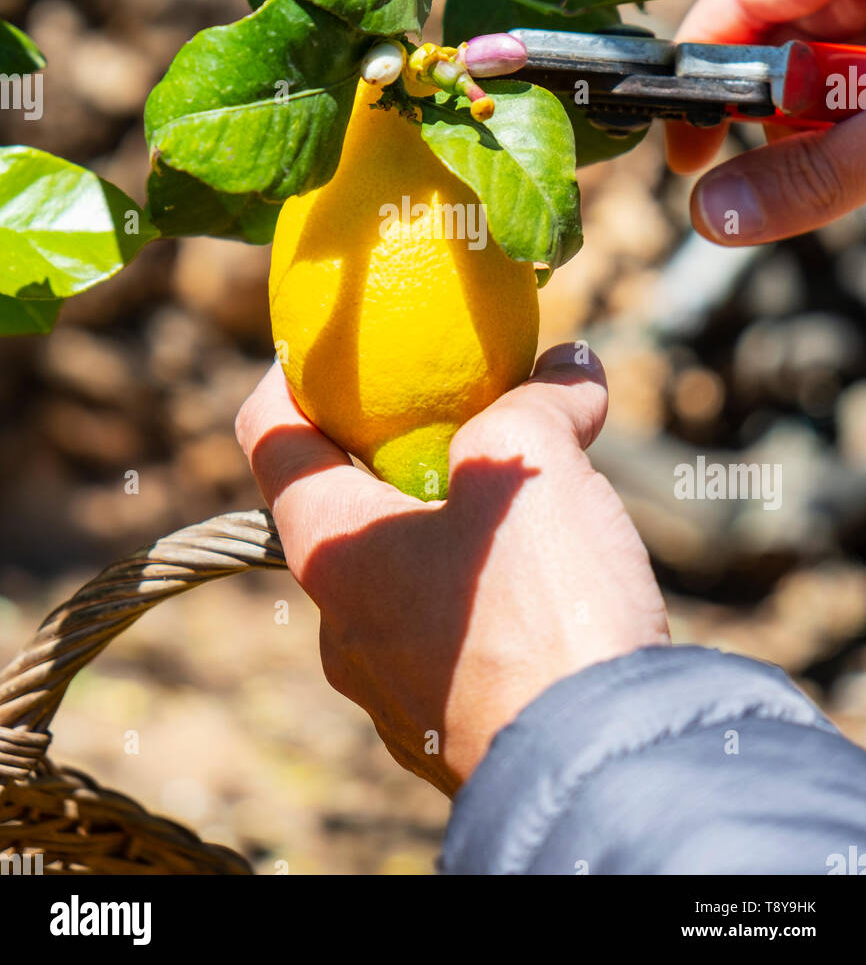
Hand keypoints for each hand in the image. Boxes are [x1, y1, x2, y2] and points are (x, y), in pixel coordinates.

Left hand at [236, 348, 668, 795]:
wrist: (601, 773)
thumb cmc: (543, 607)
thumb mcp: (533, 465)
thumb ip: (540, 401)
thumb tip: (570, 366)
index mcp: (334, 549)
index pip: (271, 438)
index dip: (288, 378)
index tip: (326, 350)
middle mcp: (345, 624)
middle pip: (345, 510)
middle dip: (393, 457)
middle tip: (455, 417)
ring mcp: (394, 688)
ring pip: (408, 580)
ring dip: (450, 529)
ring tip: (522, 499)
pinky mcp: (451, 730)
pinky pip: (459, 639)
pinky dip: (492, 594)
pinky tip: (555, 579)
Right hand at [667, 0, 865, 243]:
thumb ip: (820, 169)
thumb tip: (711, 218)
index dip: (700, 74)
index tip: (689, 156)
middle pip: (775, 20)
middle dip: (778, 105)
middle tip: (805, 165)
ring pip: (816, 40)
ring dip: (826, 109)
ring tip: (864, 143)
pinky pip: (852, 43)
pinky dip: (855, 98)